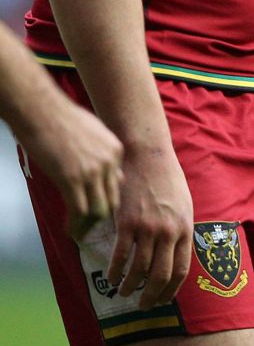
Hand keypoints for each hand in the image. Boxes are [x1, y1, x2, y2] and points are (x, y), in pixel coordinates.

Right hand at [20, 100, 122, 239]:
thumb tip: (108, 174)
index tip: (97, 210)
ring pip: (98, 209)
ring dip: (88, 225)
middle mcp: (109, 162)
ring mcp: (92, 172)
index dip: (106, 199)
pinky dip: (75, 224)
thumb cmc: (63, 120)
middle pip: (112, 199)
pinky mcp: (72, 179)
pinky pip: (79, 210)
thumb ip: (103, 154)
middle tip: (89, 228)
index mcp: (116, 150)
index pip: (117, 184)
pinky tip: (68, 230)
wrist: (43, 112)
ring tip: (79, 233)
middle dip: (101, 217)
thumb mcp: (95, 133)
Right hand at [108, 145, 192, 309]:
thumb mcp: (184, 204)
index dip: (171, 289)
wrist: (148, 156)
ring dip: (129, 286)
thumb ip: (180, 229)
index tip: (163, 300)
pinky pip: (119, 256)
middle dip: (151, 296)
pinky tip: (110, 278)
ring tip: (123, 292)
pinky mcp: (126, 223)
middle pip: (160, 275)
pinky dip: (114, 272)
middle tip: (143, 305)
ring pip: (138, 270)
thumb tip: (175, 254)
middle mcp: (168, 231)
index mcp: (185, 228)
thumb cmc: (167, 180)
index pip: (181, 269)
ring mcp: (147, 228)